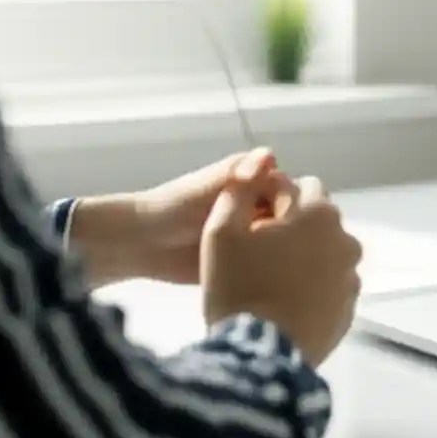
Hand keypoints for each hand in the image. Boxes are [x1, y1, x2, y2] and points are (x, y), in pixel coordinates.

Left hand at [72, 148, 276, 287]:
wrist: (143, 244)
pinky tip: (274, 282)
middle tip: (284, 250)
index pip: (289, 191)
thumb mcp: (208, 186)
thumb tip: (272, 156)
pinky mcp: (246, 264)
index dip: (293, 204)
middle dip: (293, 233)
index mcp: (253, 184)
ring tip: (278, 268)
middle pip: (292, 219)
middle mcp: (258, 209)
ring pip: (283, 245)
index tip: (287, 221)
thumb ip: (239, 174)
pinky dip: (272, 273)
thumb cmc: (174, 206)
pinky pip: (267, 268)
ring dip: (284, 255)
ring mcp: (254, 239)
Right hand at [201, 163, 362, 366]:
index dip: (267, 199)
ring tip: (271, 279)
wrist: (260, 355)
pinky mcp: (349, 309)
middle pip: (316, 218)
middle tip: (258, 250)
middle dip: (292, 225)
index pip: (294, 186)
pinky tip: (286, 301)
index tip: (248, 222)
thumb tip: (260, 163)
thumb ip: (239, 189)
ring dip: (305, 255)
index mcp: (318, 212)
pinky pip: (330, 286)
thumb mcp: (220, 230)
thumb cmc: (237, 286)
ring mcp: (351, 277)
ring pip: (326, 252)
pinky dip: (314, 286)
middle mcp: (345, 239)